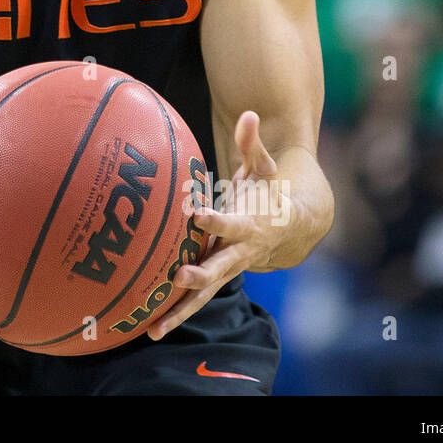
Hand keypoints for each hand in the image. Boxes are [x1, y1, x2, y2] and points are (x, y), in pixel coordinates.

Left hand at [148, 110, 288, 339]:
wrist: (295, 230)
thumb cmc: (271, 193)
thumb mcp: (265, 167)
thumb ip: (253, 143)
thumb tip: (249, 113)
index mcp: (248, 225)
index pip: (230, 223)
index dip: (215, 219)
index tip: (195, 214)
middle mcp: (239, 253)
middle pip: (219, 268)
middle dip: (199, 274)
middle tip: (177, 276)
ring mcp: (227, 269)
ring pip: (204, 295)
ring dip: (180, 311)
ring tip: (154, 328)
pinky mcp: (216, 279)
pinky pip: (195, 300)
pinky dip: (175, 314)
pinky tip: (147, 328)